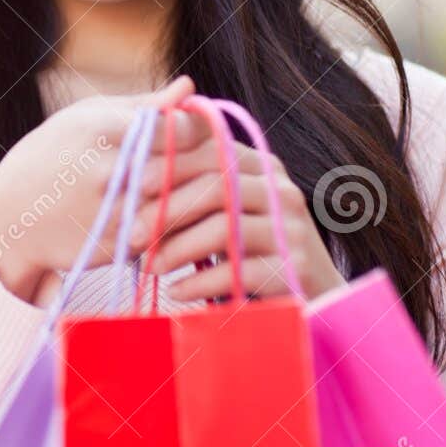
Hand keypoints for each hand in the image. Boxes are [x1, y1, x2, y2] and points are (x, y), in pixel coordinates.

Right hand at [0, 75, 195, 304]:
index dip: (200, 134)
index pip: (182, 129)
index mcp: (104, 129)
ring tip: (198, 192)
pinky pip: (164, 234)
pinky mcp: (117, 245)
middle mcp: (110, 169)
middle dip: (204, 167)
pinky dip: (175, 226)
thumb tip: (189, 86)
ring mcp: (114, 211)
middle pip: (186, 167)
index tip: (201, 138)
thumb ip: (141, 105)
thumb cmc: (47, 158)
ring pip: (181, 203)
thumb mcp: (83, 118)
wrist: (7, 220)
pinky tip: (173, 218)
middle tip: (216, 166)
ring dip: (194, 198)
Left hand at [144, 109, 345, 302]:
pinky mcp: (295, 268)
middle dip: (167, 209)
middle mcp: (281, 190)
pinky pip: (238, 271)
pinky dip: (200, 282)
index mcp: (262, 166)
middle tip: (133, 234)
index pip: (213, 150)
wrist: (313, 296)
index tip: (134, 184)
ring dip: (178, 248)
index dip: (171, 164)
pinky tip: (177, 291)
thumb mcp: (226, 211)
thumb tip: (132, 178)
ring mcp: (292, 228)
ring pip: (225, 228)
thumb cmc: (251, 250)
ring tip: (150, 266)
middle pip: (217, 185)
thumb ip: (194, 188)